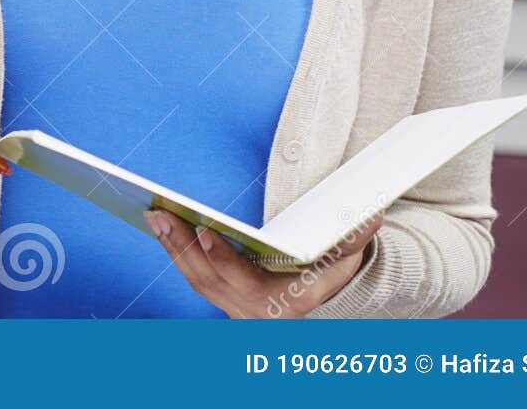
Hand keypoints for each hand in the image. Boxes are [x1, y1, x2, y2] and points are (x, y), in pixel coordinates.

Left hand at [142, 207, 383, 317]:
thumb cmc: (332, 277)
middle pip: (206, 280)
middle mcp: (251, 312)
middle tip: (159, 214)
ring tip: (154, 215)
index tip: (203, 231)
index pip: (241, 282)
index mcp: (280, 303)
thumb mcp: (345, 261)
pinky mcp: (223, 300)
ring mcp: (233, 309)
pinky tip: (164, 229)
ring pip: (195, 281)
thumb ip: (354, 241)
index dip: (221, 258)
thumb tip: (372, 217)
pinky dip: (178, 254)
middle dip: (181, 245)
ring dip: (172, 248)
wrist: (324, 308)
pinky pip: (195, 279)